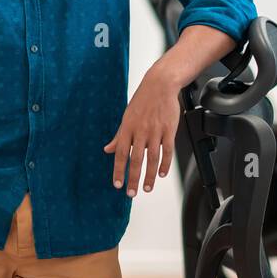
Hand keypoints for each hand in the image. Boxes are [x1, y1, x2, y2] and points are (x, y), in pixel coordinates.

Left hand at [103, 68, 181, 195]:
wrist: (160, 84)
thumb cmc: (143, 100)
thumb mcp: (126, 117)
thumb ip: (119, 136)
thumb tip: (108, 149)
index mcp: (127, 128)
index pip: (121, 154)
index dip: (119, 171)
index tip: (117, 184)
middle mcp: (140, 131)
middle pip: (136, 159)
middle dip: (133, 178)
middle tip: (132, 193)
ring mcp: (155, 131)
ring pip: (152, 158)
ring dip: (150, 175)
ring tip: (148, 187)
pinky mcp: (169, 129)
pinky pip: (167, 150)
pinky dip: (165, 164)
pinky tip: (162, 173)